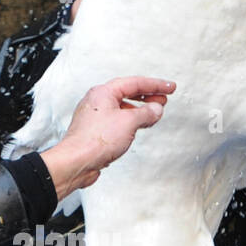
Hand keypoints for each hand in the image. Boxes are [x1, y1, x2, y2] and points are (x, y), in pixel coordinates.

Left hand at [40, 76, 174, 200]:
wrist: (76, 162)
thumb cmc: (95, 141)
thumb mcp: (129, 122)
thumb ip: (146, 113)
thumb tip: (156, 109)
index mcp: (103, 92)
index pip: (135, 83)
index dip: (155, 85)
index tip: (169, 87)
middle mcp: (97, 101)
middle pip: (128, 93)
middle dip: (148, 96)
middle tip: (163, 98)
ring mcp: (95, 117)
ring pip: (122, 108)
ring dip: (140, 110)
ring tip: (153, 114)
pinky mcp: (95, 131)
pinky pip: (117, 121)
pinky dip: (130, 122)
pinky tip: (137, 128)